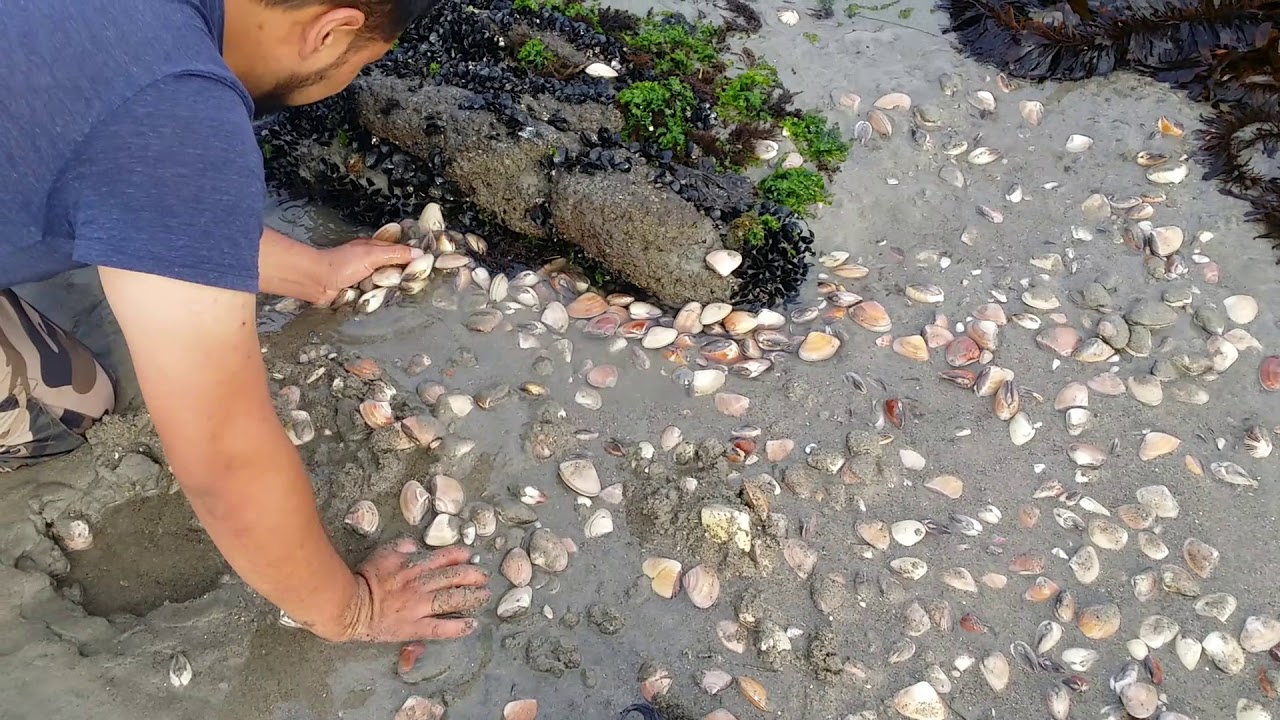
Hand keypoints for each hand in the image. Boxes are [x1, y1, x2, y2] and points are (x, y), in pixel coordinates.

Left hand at [316, 238, 421, 305]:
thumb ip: (396, 254)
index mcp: (376, 249)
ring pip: (387, 287)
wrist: (317, 282)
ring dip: (387, 291)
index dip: (413, 260)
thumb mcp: (372, 255)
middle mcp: (373, 264)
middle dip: (400, 279)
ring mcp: (367, 280)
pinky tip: (376, 301)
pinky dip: (376, 300)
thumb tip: (420, 253)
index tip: (426, 267)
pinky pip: (376, 298)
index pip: (402, 253)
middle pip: (397, 273)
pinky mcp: (361, 294)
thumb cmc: (341, 264)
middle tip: (406, 284)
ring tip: (385, 293)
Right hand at [325, 538, 490, 642]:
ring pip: (451, 600)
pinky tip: (471, 625)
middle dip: (472, 576)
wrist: (350, 606)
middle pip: (452, 578)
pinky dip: (457, 626)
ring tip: (485, 596)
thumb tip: (416, 544)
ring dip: (471, 598)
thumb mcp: (382, 555)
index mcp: (412, 568)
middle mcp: (419, 586)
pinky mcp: (414, 627)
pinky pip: (440, 628)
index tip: (470, 555)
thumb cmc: (364, 580)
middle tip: (485, 576)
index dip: (458, 556)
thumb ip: (401, 547)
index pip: (441, 559)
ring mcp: (418, 607)